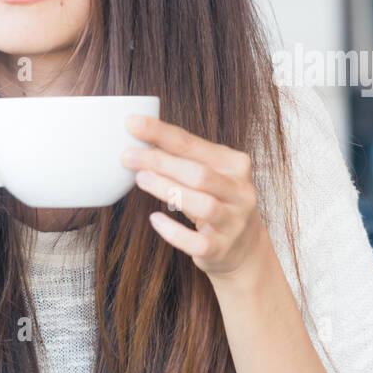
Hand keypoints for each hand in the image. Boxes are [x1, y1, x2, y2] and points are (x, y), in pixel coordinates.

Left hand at [121, 115, 269, 281]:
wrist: (244, 247)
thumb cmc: (217, 202)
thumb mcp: (209, 175)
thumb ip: (184, 158)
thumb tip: (141, 139)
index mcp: (235, 165)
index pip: (193, 144)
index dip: (161, 133)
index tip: (132, 123)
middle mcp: (240, 192)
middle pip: (199, 173)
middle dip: (161, 162)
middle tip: (128, 156)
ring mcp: (233, 221)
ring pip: (202, 204)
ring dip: (167, 190)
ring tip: (140, 179)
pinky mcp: (221, 248)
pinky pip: (195, 241)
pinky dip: (172, 230)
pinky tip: (155, 219)